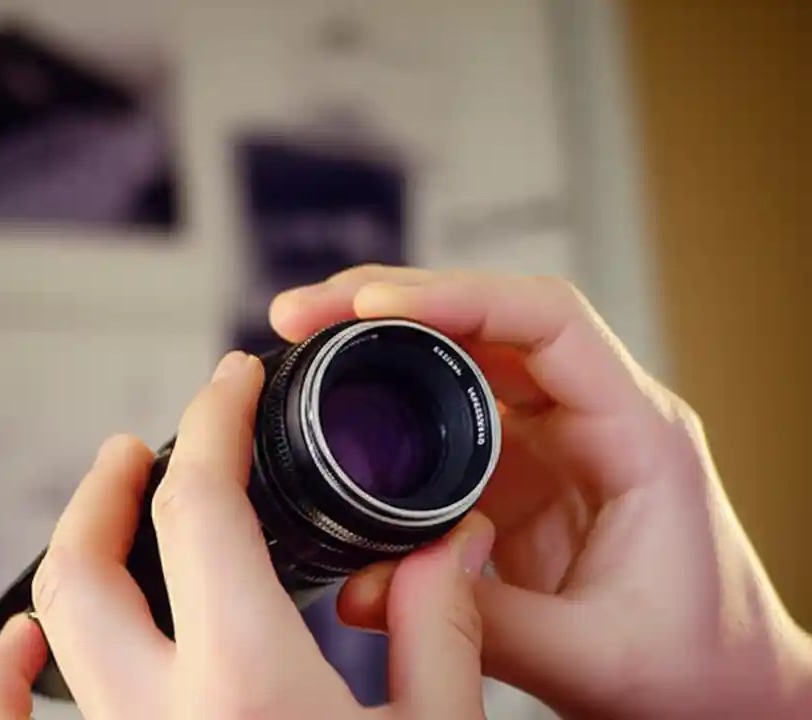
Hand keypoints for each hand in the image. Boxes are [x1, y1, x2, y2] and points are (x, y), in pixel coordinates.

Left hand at [0, 352, 495, 718]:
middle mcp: (162, 716)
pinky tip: (12, 647)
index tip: (232, 381)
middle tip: (154, 443)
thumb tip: (453, 540)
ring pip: (40, 630)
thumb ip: (447, 635)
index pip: (202, 503)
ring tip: (102, 510)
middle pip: (90, 556)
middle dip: (117, 478)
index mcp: (250, 680)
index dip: (215, 419)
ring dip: (65, 554)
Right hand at [270, 266, 811, 719]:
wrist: (728, 696)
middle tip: (305, 312)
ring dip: (385, 336)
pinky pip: (449, 411)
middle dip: (393, 301)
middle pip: (490, 319)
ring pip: (465, 354)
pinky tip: (342, 392)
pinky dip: (391, 393)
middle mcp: (596, 419)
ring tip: (308, 334)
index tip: (372, 306)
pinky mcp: (521, 473)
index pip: (548, 323)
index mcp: (638, 436)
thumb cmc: (697, 672)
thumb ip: (478, 621)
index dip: (456, 297)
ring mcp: (555, 442)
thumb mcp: (590, 655)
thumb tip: (360, 591)